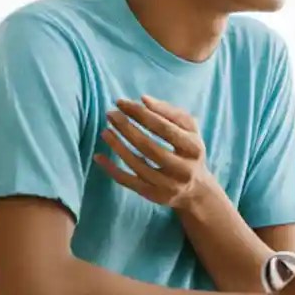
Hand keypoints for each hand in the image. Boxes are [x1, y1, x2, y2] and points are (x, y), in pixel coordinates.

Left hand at [94, 96, 215, 211]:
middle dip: (127, 128)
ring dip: (118, 146)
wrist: (195, 189)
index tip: (122, 103)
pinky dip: (111, 169)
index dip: (142, 114)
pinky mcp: (153, 195)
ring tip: (105, 131)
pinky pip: (127, 181)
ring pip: (137, 164)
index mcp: (194, 148)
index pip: (165, 128)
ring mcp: (167, 184)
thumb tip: (144, 100)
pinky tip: (99, 156)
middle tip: (110, 114)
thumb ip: (171, 113)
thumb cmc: (188, 151)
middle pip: (149, 147)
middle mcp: (183, 169)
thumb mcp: (189, 131)